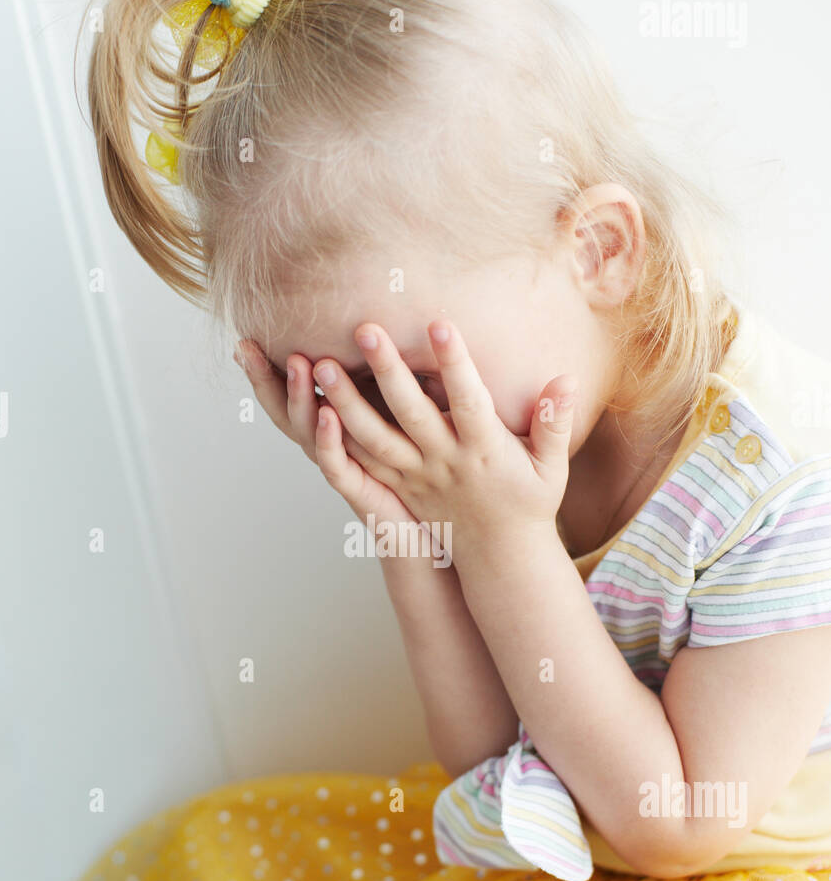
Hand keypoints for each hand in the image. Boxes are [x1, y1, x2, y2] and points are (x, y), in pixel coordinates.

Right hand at [234, 339, 417, 527]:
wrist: (432, 529)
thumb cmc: (426, 469)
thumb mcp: (408, 412)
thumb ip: (398, 376)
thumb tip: (403, 322)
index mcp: (337, 423)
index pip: (294, 391)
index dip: (270, 368)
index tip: (248, 337)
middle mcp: (329, 445)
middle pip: (287, 409)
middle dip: (267, 378)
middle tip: (248, 347)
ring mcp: (341, 468)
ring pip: (308, 432)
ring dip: (303, 397)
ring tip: (301, 364)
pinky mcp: (358, 492)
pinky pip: (337, 465)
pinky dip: (329, 440)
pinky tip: (328, 414)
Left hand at [309, 321, 576, 550]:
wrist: (500, 557)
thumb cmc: (530, 503)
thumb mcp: (552, 468)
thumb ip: (554, 423)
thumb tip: (567, 378)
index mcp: (484, 451)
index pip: (469, 401)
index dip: (455, 363)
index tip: (439, 322)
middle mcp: (444, 463)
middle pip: (411, 414)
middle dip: (387, 371)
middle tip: (364, 328)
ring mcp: (415, 477)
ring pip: (373, 439)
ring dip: (345, 403)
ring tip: (319, 364)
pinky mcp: (396, 487)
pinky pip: (360, 464)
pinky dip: (336, 440)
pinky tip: (313, 407)